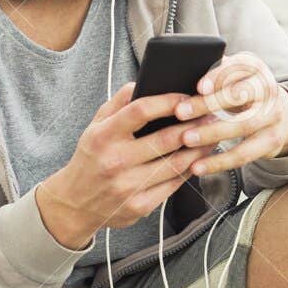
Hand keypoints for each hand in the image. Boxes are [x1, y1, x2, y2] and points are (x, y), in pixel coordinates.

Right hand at [36, 80, 207, 247]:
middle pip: (165, 139)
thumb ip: (118, 103)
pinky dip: (189, 170)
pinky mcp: (140, 206)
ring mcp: (128, 186)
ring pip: (175, 164)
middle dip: (193, 125)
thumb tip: (143, 81)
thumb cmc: (90, 159)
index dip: (168, 101)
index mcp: (103, 137)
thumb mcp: (94, 127)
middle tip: (211, 115)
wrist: (74, 204)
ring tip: (212, 136)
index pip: (140, 111)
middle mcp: (115, 161)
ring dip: (199, 148)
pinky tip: (198, 159)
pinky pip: (173, 185)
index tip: (186, 97)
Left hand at [172, 51, 287, 173]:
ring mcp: (273, 116)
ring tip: (186, 139)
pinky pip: (243, 154)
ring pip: (243, 126)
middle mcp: (268, 90)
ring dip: (212, 133)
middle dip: (208, 104)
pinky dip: (218, 162)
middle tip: (180, 113)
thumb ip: (212, 75)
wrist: (277, 114)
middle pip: (239, 96)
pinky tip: (197, 166)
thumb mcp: (231, 77)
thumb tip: (178, 77)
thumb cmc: (240, 92)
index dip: (218, 76)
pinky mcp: (271, 141)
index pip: (238, 67)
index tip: (199, 86)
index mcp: (254, 68)